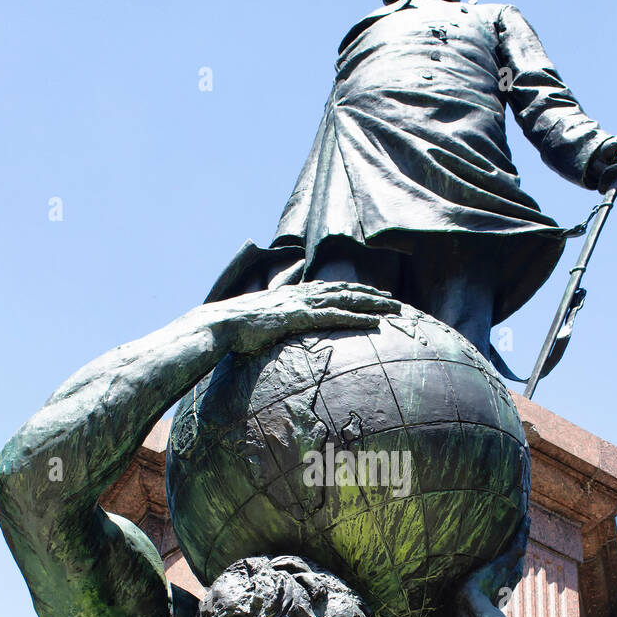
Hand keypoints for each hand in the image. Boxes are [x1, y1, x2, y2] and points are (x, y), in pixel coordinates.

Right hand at [222, 282, 401, 355]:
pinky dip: (358, 318)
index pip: (330, 289)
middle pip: (344, 290)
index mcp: (293, 295)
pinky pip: (336, 317)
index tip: (372, 293)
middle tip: (394, 299)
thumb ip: (273, 321)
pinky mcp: (300, 318)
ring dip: (373, 304)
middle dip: (371, 294)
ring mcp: (302, 305)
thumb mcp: (259, 321)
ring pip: (346, 300)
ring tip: (395, 308)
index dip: (353, 291)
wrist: (221, 324)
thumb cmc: (236, 328)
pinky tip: (375, 322)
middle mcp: (301, 295)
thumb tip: (276, 328)